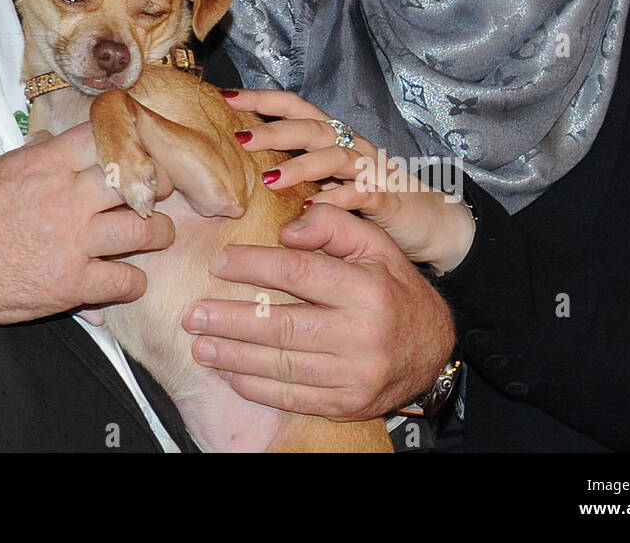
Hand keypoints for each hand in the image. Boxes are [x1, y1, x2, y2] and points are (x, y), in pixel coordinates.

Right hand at [0, 123, 173, 331]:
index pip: (107, 137)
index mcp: (45, 162)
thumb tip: (54, 139)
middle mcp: (66, 197)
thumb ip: (34, 156)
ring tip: (159, 235)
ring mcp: (72, 242)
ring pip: (143, 231)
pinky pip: (124, 281)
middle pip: (138, 181)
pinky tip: (128, 279)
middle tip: (160, 193)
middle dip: (158, 185)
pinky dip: (133, 282)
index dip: (131, 141)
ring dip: (158, 233)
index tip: (140, 150)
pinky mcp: (71, 284)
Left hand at [183, 203, 455, 420]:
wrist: (436, 350)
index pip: (299, 273)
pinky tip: (231, 375)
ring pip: (283, 366)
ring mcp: (355, 376)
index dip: (254, 266)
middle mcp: (362, 336)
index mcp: (367, 289)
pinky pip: (295, 398)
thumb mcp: (376, 245)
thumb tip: (286, 229)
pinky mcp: (348, 404)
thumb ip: (332, 225)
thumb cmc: (395, 289)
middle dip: (231, 321)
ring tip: (201, 345)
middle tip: (193, 315)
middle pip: (283, 327)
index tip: (219, 263)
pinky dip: (258, 388)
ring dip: (235, 357)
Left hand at [227, 88, 474, 272]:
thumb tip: (244, 167)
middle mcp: (351, 145)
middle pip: (311, 127)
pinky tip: (312, 209)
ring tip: (270, 180)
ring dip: (301, 166)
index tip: (226, 97)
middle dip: (274, 130)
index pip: (296, 108)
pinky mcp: (387, 196)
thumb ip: (297, 170)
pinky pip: (360, 193)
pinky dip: (336, 200)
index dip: (262, 99)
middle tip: (239, 138)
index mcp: (334, 137)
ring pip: (334, 156)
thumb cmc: (371, 199)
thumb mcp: (329, 181)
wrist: (431, 221)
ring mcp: (370, 168)